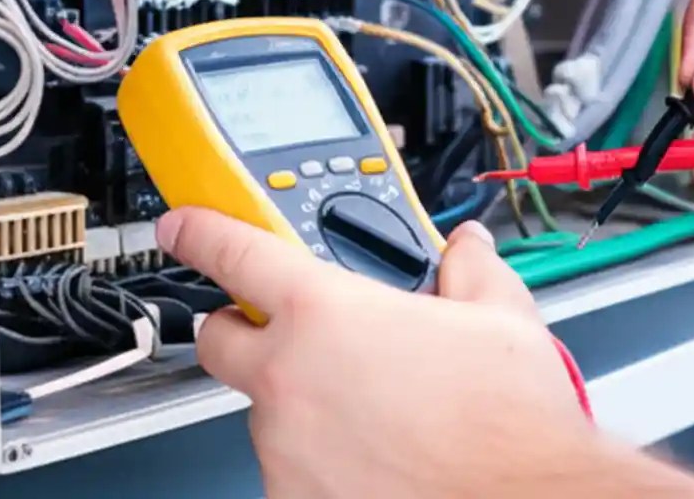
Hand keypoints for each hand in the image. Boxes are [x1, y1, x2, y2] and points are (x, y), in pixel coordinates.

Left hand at [156, 210, 592, 498]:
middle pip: (220, 336)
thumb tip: (466, 250)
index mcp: (328, 313)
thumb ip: (470, 269)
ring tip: (377, 409)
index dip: (201, 231)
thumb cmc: (509, 419)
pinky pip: (291, 467)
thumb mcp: (502, 316)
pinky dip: (322, 458)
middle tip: (300, 331)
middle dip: (246, 326)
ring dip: (303, 401)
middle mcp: (288, 379)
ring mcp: (285, 448)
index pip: (234, 252)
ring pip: (266, 410)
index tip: (185, 225)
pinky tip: (379, 454)